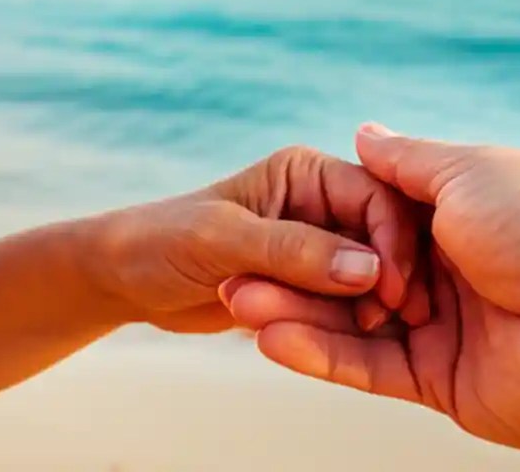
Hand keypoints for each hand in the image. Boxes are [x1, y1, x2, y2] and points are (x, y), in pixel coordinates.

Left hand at [74, 146, 421, 333]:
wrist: (126, 279)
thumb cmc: (163, 243)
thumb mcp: (223, 242)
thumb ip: (293, 251)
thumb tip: (369, 270)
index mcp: (308, 173)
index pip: (376, 198)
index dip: (393, 243)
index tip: (392, 291)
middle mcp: (320, 204)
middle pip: (382, 239)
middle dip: (387, 281)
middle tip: (386, 322)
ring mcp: (316, 246)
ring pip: (366, 279)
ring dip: (362, 309)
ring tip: (362, 337)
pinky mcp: (307, 285)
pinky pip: (341, 307)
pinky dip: (343, 327)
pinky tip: (340, 347)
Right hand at [227, 125, 519, 453]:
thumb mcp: (467, 171)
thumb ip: (405, 164)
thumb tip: (363, 132)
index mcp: (459, 216)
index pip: (369, 220)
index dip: (321, 224)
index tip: (268, 223)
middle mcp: (450, 272)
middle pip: (353, 276)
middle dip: (295, 275)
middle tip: (232, 272)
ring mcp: (446, 330)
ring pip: (354, 325)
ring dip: (295, 314)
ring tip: (236, 300)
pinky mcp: (445, 383)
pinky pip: (372, 368)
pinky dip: (322, 354)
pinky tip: (273, 336)